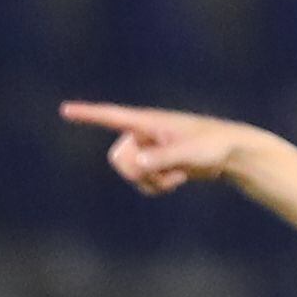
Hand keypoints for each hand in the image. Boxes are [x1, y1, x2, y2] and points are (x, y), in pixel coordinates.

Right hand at [60, 101, 256, 195]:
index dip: (88, 115)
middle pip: (117, 159)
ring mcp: (148, 150)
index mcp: (148, 122)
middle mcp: (143, 134)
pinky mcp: (156, 164)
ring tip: (178, 175)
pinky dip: (158, 186)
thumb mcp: (189, 153)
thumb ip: (162, 158)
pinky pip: (142, 182)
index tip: (65, 110)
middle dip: (136, 173)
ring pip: (130, 174)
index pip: (112, 116)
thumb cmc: (213, 146)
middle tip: (164, 172)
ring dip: (151, 182)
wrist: (231, 154)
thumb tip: (136, 164)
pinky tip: (179, 179)